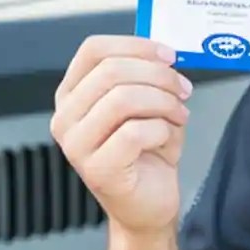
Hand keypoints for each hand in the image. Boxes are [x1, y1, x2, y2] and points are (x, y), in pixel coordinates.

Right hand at [51, 35, 193, 234]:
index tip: (169, 55)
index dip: (135, 46)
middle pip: (110, 71)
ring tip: (179, 114)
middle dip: (158, 75)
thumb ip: (145, 75)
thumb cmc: (145, 151)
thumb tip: (163, 52)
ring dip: (162, 101)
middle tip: (183, 88)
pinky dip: (161, 130)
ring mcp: (77, 146)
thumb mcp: (144, 103)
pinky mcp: (97, 170)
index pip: (93, 50)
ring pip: (122, 98)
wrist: (148, 204)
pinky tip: (166, 138)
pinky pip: (134, 132)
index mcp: (72, 94)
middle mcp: (66, 117)